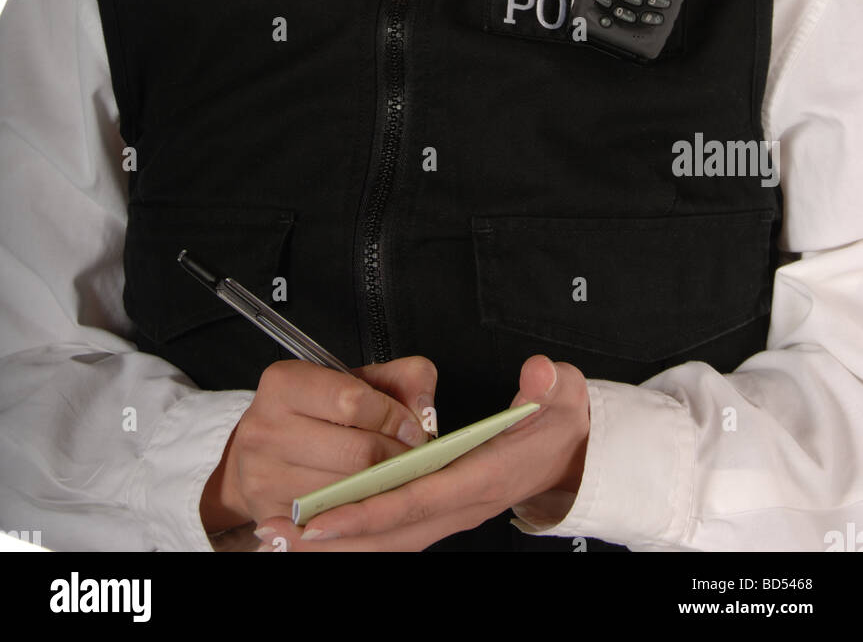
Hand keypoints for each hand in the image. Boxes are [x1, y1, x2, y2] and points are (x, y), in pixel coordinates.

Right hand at [199, 355, 436, 536]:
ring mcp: (263, 475)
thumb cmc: (318, 409)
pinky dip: (358, 512)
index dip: (394, 417)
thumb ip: (404, 380)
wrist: (265, 446)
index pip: (353, 401)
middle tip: (408, 458)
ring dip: (381, 488)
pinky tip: (366, 499)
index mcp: (284, 383)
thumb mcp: (358, 379)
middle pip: (356, 453)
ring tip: (387, 476)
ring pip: (348, 492)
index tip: (411, 428)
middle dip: (395, 458)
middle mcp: (264, 428)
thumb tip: (425, 412)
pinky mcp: (270, 513)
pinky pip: (332, 521)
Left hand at [254, 354, 589, 551]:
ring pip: (385, 540)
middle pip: (391, 531)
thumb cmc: (556, 425)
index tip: (325, 516)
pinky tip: (309, 534)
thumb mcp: (563, 396)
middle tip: (280, 531)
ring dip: (333, 543)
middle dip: (335, 536)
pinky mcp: (437, 514)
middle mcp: (463, 504)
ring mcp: (449, 514)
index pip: (420, 498)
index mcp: (485, 475)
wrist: (570, 455)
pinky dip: (350, 539)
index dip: (371, 510)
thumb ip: (549, 386)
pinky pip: (389, 535)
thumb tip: (537, 376)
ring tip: (279, 535)